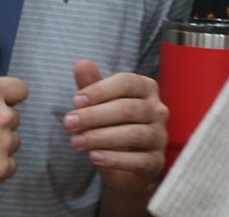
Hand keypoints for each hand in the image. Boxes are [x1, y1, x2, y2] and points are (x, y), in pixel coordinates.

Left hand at [64, 60, 166, 215]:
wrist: (127, 165)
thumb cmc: (113, 124)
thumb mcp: (100, 104)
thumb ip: (92, 84)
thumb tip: (82, 63)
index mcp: (146, 88)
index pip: (126, 82)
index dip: (100, 90)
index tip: (75, 101)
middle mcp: (158, 110)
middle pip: (128, 109)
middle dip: (94, 115)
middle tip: (68, 123)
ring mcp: (160, 137)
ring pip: (133, 134)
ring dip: (100, 137)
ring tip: (76, 142)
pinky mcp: (157, 162)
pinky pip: (139, 161)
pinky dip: (114, 159)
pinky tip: (93, 157)